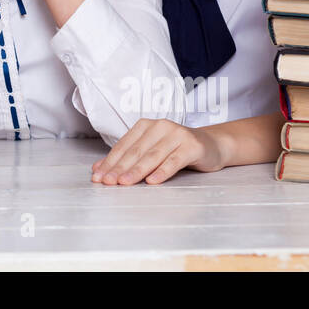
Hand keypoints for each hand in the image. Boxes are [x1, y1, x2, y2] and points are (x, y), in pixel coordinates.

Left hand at [90, 118, 224, 185]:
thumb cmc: (176, 150)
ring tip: (124, 183)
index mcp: (146, 125)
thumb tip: (98, 169)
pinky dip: (162, 171)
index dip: (110, 162)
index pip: (123, 146)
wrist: (211, 145)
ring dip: (137, 171)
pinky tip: (152, 181)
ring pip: (153, 155)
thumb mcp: (151, 151)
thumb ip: (128, 158)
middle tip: (107, 182)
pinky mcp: (192, 146)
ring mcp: (177, 134)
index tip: (98, 176)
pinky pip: (174, 160)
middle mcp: (160, 126)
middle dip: (119, 168)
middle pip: (136, 151)